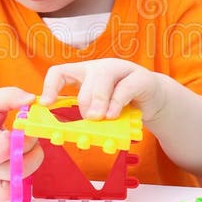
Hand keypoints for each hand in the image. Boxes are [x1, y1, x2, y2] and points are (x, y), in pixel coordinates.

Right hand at [0, 87, 41, 199]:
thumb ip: (10, 97)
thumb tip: (31, 100)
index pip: (5, 150)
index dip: (20, 138)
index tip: (22, 123)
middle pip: (18, 168)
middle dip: (31, 147)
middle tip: (28, 130)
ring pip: (20, 179)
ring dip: (32, 159)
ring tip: (26, 142)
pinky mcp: (0, 182)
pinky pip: (10, 193)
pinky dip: (21, 184)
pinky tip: (24, 161)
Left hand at [39, 59, 167, 121]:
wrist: (154, 100)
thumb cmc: (122, 105)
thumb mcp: (99, 109)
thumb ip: (86, 116)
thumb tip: (67, 133)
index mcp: (85, 73)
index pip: (60, 71)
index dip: (50, 86)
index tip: (46, 104)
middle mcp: (101, 68)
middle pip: (86, 78)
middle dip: (84, 102)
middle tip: (88, 120)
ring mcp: (122, 69)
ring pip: (103, 77)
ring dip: (98, 100)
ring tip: (98, 118)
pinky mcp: (140, 78)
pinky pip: (125, 88)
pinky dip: (116, 103)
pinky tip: (113, 115)